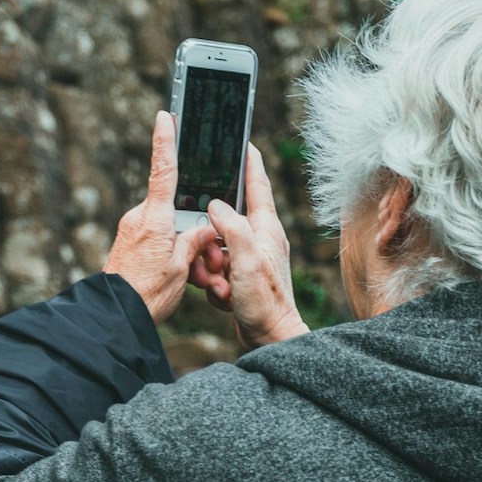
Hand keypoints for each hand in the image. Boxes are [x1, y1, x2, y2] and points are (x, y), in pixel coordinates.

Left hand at [103, 112, 217, 322]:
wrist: (113, 316)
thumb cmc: (146, 294)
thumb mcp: (180, 269)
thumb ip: (194, 243)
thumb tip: (203, 230)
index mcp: (155, 218)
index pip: (163, 170)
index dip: (165, 141)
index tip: (165, 116)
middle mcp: (140, 218)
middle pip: (174, 208)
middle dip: (192, 228)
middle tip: (203, 260)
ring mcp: (131, 230)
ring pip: (167, 227)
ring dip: (182, 247)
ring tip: (190, 277)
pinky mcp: (128, 244)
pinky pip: (155, 240)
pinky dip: (170, 254)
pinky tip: (176, 278)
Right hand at [189, 144, 308, 347]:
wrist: (270, 339)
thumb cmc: (265, 302)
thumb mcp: (247, 260)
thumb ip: (232, 228)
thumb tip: (216, 204)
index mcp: (266, 228)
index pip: (257, 185)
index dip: (249, 162)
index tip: (242, 142)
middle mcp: (260, 239)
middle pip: (225, 219)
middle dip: (210, 235)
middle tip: (212, 257)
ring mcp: (250, 258)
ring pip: (216, 246)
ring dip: (210, 264)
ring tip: (219, 283)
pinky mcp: (241, 276)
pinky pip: (217, 268)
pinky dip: (214, 282)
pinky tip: (223, 295)